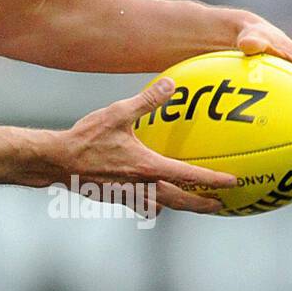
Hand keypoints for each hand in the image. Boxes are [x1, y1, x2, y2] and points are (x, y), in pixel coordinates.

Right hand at [61, 78, 238, 215]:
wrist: (58, 161)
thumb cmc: (86, 138)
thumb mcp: (118, 114)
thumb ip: (147, 101)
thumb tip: (171, 84)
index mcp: (148, 167)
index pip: (189, 176)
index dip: (214, 180)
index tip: (233, 183)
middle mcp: (142, 186)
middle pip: (181, 202)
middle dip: (202, 205)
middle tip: (220, 206)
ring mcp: (128, 195)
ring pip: (161, 207)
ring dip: (177, 206)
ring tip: (188, 203)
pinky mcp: (115, 197)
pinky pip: (140, 204)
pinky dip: (151, 203)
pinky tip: (149, 194)